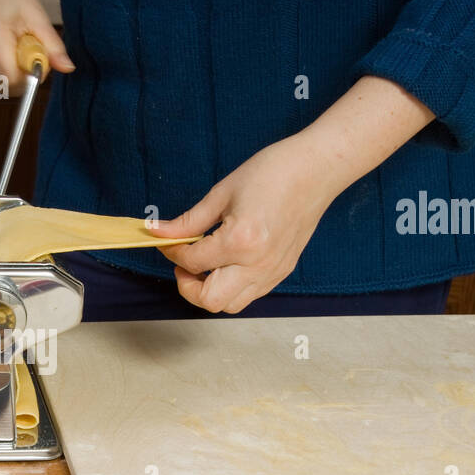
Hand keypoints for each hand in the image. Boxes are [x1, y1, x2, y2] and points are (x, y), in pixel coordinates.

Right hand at [0, 0, 73, 88]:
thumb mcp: (38, 16)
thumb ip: (53, 45)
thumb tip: (67, 67)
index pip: (14, 78)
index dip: (31, 75)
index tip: (37, 56)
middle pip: (9, 84)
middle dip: (25, 74)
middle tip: (28, 48)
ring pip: (3, 85)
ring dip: (16, 73)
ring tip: (17, 46)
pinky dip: (6, 72)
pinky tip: (8, 52)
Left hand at [152, 133, 338, 313]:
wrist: (316, 169)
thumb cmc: (273, 173)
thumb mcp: (221, 193)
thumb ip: (188, 221)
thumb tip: (158, 232)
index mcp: (240, 241)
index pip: (192, 262)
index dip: (172, 253)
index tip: (166, 243)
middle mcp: (257, 264)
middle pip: (209, 300)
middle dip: (187, 286)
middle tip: (183, 264)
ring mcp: (272, 271)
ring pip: (231, 305)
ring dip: (210, 292)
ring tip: (205, 266)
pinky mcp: (282, 271)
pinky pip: (250, 294)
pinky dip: (231, 287)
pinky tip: (226, 264)